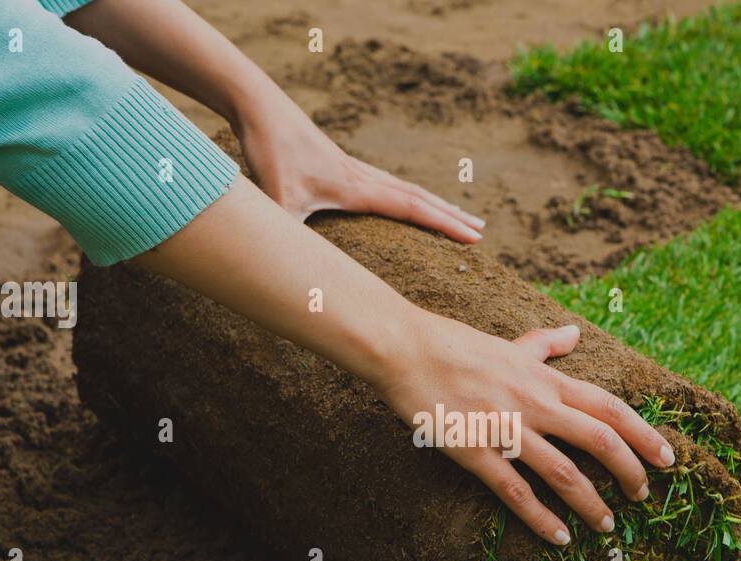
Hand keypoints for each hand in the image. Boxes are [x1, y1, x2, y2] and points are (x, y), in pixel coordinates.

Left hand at [233, 88, 484, 243]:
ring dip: (434, 203)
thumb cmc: (270, 152)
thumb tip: (289, 273)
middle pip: (419, 197)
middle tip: (481, 230)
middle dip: (451, 216)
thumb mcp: (276, 202)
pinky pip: (388, 183)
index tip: (473, 238)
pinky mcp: (343, 164)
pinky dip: (408, 194)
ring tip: (457, 214)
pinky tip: (409, 200)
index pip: (412, 208)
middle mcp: (363, 176)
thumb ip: (286, 236)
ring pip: (406, 188)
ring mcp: (355, 169)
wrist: (260, 106)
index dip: (445, 225)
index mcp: (357, 187)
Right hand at [375, 315, 676, 544]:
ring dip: (591, 503)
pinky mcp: (477, 452)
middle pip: (600, 440)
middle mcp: (535, 404)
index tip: (667, 457)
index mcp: (545, 379)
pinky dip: (541, 518)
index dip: (643, 434)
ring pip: (564, 472)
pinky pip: (517, 492)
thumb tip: (573, 333)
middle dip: (630, 471)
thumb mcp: (508, 344)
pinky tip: (559, 538)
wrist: (405, 350)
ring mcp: (507, 429)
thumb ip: (544, 345)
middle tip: (644, 496)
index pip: (609, 407)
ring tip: (608, 525)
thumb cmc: (454, 345)